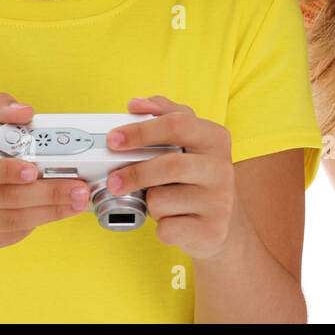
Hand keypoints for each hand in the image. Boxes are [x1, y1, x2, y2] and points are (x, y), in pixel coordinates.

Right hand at [0, 92, 88, 255]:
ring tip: (78, 201)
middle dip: (47, 193)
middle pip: (2, 199)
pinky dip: (36, 222)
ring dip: (50, 211)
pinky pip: (9, 235)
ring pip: (10, 221)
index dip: (4, 172)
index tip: (33, 170)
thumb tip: (26, 112)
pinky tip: (55, 211)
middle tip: (79, 188)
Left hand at [106, 96, 237, 260]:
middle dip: (134, 173)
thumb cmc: (195, 176)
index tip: (113, 139)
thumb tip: (136, 104)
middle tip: (112, 180)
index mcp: (216, 138)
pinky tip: (170, 220)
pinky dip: (158, 226)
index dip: (141, 131)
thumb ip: (165, 114)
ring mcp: (220, 201)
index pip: (177, 124)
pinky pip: (167, 228)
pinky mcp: (212, 230)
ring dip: (149, 203)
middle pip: (170, 165)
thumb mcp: (189, 140)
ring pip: (162, 200)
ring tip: (159, 201)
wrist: (221, 222)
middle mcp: (222, 168)